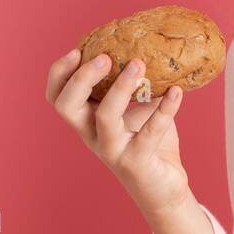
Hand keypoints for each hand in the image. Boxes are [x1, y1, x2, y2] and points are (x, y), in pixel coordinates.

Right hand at [45, 47, 191, 217]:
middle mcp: (93, 136)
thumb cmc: (148, 142)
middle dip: (81, 79)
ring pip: (105, 117)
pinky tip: (176, 91)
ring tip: (139, 64)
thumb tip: (150, 46)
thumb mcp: (138, 109)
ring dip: (121, 87)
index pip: (57, 97)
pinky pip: (150, 132)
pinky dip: (165, 108)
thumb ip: (138, 84)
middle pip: (67, 107)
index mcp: (87, 121)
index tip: (77, 50)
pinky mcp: (137, 162)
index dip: (59, 74)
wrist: (162, 187)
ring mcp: (113, 150)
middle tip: (105, 58)